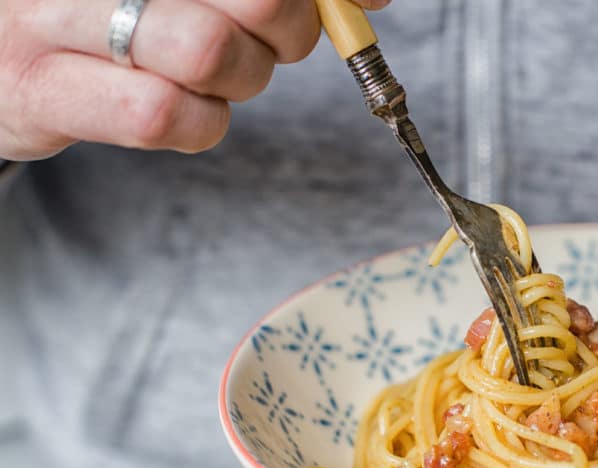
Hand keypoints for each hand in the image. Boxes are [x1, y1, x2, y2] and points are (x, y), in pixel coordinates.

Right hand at [0, 0, 389, 160]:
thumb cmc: (105, 9)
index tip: (354, 3)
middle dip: (288, 26)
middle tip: (274, 40)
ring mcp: (50, 20)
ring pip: (209, 53)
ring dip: (242, 79)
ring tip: (216, 75)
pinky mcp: (39, 94)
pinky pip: (161, 117)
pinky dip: (199, 122)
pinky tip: (184, 109)